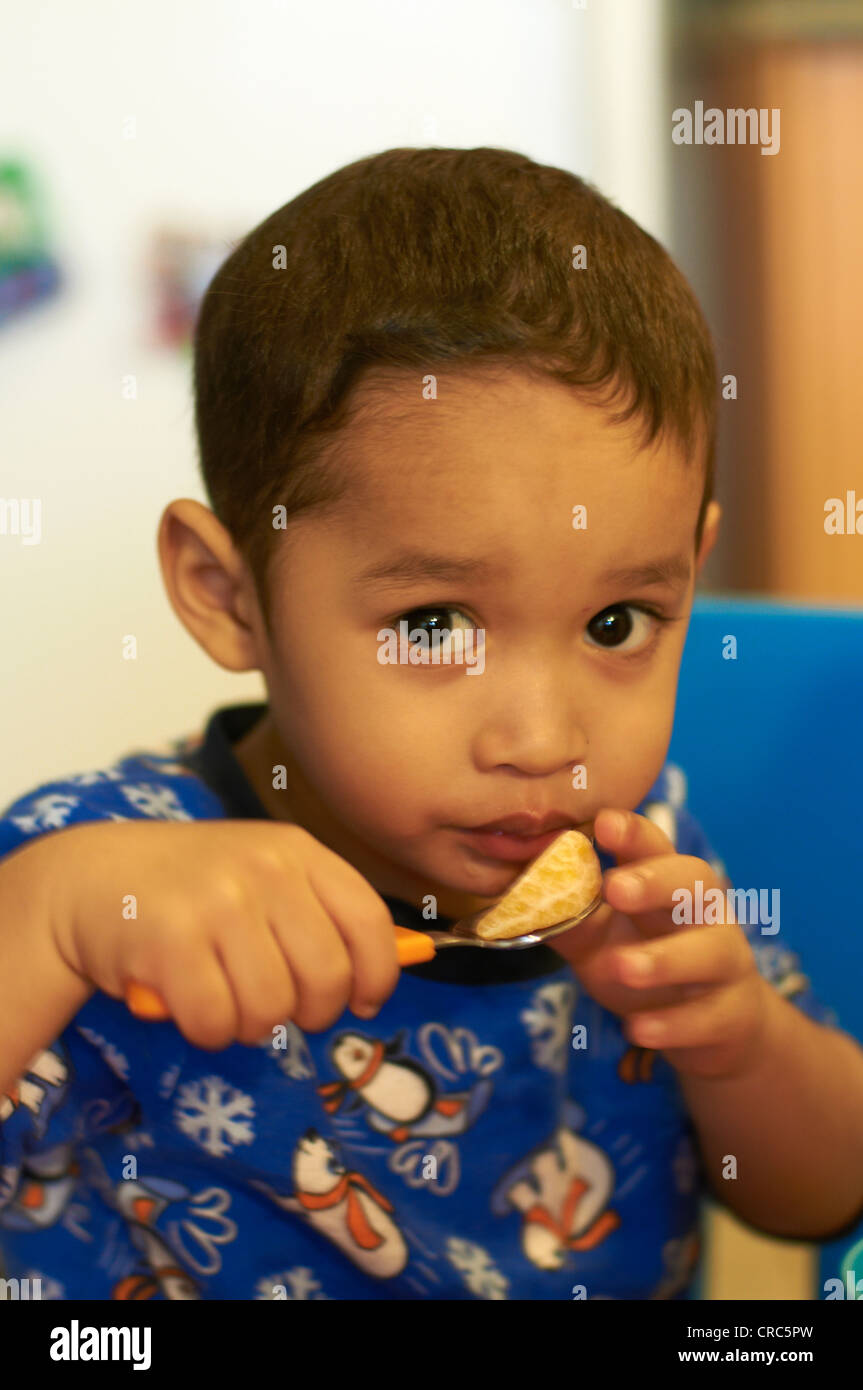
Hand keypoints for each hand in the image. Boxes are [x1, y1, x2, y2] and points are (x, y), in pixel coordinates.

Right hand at [48, 819, 399, 1048]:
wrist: (89, 878)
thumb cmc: (190, 888)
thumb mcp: (261, 875)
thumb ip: (319, 913)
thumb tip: (399, 964)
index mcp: (297, 851)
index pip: (370, 923)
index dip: (377, 975)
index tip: (363, 1000)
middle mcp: (264, 870)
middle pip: (326, 979)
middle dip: (308, 1013)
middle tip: (277, 1006)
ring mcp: (218, 902)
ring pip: (271, 1009)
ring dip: (248, 1024)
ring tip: (223, 997)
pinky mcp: (171, 941)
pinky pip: (217, 1023)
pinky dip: (206, 1031)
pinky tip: (187, 1004)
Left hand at [549, 807, 772, 1078]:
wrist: (714, 1024)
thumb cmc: (647, 963)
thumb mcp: (598, 941)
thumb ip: (567, 918)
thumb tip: (519, 895)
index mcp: (667, 883)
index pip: (654, 846)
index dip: (632, 833)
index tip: (602, 823)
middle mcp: (704, 913)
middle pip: (694, 881)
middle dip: (655, 881)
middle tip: (616, 888)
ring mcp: (725, 962)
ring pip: (710, 952)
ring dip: (665, 959)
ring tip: (622, 967)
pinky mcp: (732, 1013)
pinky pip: (709, 1016)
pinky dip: (673, 1024)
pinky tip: (637, 1029)